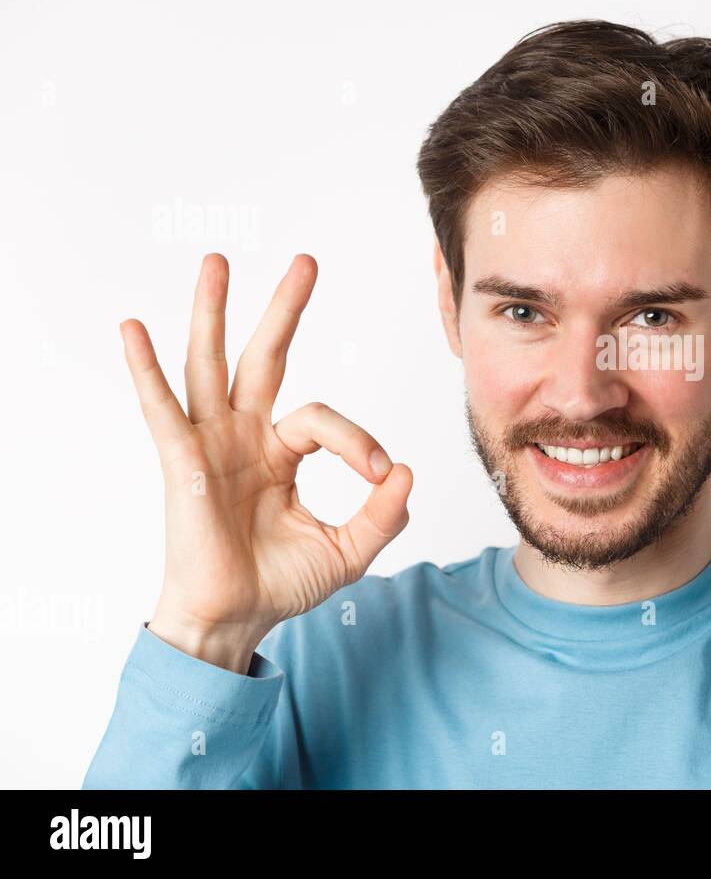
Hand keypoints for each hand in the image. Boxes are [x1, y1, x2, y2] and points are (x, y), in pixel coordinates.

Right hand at [120, 253, 412, 670]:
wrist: (237, 620)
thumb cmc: (282, 583)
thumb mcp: (351, 548)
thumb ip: (385, 513)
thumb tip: (408, 472)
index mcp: (281, 451)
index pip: (324, 420)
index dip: (359, 442)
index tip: (383, 474)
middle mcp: (244, 437)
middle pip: (264, 358)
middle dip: (284, 309)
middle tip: (306, 261)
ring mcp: (210, 445)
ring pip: (211, 365)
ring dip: (212, 313)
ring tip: (216, 262)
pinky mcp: (181, 462)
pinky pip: (162, 409)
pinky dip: (146, 369)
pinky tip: (133, 329)